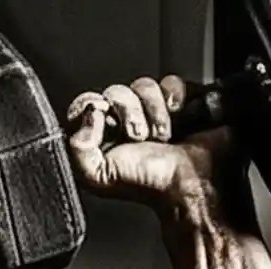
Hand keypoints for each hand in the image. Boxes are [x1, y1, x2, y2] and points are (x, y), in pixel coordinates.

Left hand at [65, 75, 246, 209]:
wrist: (193, 182)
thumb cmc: (149, 183)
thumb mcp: (97, 176)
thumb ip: (76, 149)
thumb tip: (88, 114)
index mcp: (100, 136)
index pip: (85, 103)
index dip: (91, 103)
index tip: (102, 113)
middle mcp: (124, 121)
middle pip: (116, 91)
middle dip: (128, 112)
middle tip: (140, 138)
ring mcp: (153, 110)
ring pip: (143, 85)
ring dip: (154, 111)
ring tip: (162, 136)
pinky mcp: (180, 101)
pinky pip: (171, 82)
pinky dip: (175, 97)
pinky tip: (180, 118)